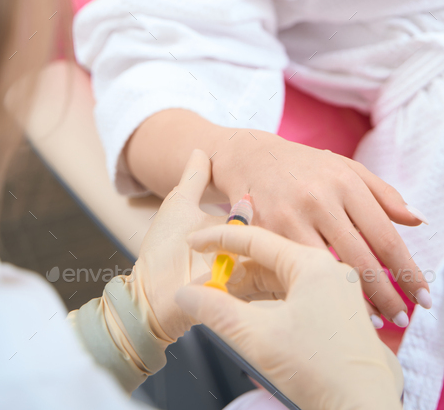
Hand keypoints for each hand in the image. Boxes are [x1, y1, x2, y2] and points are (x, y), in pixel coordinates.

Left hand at [137, 149, 282, 340]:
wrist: (150, 295)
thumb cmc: (163, 250)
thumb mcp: (180, 205)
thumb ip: (194, 178)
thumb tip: (201, 148)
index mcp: (236, 227)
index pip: (262, 209)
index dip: (274, 195)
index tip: (285, 180)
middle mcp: (248, 249)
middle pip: (275, 231)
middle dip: (284, 216)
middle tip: (292, 202)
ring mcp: (251, 271)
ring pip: (277, 252)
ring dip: (278, 242)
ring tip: (291, 226)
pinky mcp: (249, 291)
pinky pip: (269, 278)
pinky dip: (272, 266)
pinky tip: (276, 252)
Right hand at [177, 224, 403, 409]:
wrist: (363, 407)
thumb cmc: (320, 371)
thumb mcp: (256, 337)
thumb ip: (215, 311)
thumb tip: (185, 295)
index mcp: (312, 263)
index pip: (256, 239)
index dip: (219, 240)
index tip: (193, 243)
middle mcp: (329, 268)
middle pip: (269, 259)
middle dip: (234, 272)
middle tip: (205, 285)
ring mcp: (338, 290)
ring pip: (283, 279)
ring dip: (251, 290)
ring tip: (223, 303)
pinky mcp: (341, 312)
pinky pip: (298, 295)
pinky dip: (271, 302)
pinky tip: (252, 317)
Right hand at [210, 129, 430, 324]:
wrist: (250, 156)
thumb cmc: (307, 167)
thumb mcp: (346, 168)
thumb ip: (384, 195)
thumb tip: (420, 221)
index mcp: (345, 182)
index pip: (385, 236)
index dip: (408, 272)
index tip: (425, 298)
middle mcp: (319, 199)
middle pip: (361, 261)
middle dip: (387, 297)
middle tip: (403, 319)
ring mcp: (290, 217)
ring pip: (329, 272)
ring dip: (356, 303)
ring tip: (377, 322)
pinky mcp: (265, 232)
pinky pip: (298, 272)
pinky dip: (319, 293)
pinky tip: (335, 307)